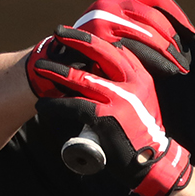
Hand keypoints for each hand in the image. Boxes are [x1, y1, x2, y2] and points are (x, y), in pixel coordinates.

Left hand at [30, 29, 192, 195]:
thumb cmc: (144, 133)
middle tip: (57, 34)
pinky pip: (74, 105)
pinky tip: (43, 103)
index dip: (95, 41)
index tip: (77, 35)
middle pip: (101, 53)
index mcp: (142, 77)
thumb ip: (130, 84)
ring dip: (57, 72)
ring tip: (40, 68)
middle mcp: (133, 83)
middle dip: (77, 41)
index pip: (117, 50)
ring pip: (82, 79)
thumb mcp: (144, 101)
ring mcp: (119, 99)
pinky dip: (55, 104)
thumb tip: (107, 71)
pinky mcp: (106, 118)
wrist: (154, 162)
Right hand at [72, 0, 194, 75]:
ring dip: (165, 53)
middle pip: (155, 18)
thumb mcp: (120, 29)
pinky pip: (131, 48)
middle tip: (186, 60)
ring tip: (177, 68)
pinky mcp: (97, 36)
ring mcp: (103, 17)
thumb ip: (142, 26)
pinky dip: (147, 61)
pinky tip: (157, 73)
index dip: (179, 17)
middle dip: (174, 41)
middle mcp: (113, 1)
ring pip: (146, 33)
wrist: (60, 59)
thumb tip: (180, 36)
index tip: (193, 36)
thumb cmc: (98, 47)